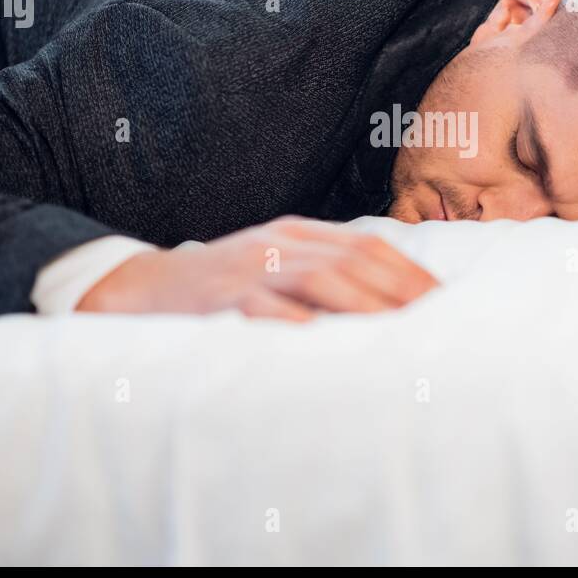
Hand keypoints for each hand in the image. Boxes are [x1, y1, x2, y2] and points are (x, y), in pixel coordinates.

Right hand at [76, 217, 437, 320]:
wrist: (134, 288)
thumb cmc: (215, 287)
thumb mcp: (270, 264)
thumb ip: (319, 272)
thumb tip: (384, 305)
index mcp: (294, 233)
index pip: (367, 245)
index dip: (410, 271)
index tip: (443, 302)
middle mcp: (276, 245)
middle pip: (353, 259)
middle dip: (401, 290)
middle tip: (437, 322)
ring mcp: (247, 271)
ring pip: (318, 279)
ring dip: (365, 305)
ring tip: (400, 332)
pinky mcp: (219, 302)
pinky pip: (264, 310)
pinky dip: (298, 324)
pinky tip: (328, 343)